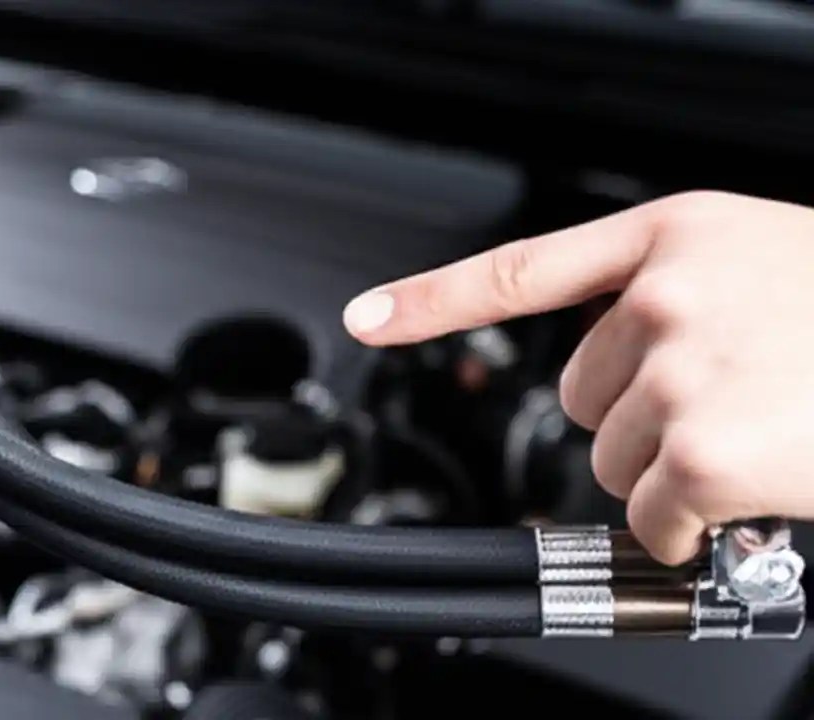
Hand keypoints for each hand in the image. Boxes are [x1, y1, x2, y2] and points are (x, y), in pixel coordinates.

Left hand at [343, 190, 813, 564]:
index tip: (367, 318)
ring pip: (614, 462)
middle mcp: (664, 295)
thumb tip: (623, 359)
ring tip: (761, 432)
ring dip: (674, 470)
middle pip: (581, 395)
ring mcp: (681, 370)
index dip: (429, 300)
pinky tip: (755, 489)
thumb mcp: (766, 262)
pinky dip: (693, 526)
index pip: (521, 271)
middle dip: (643, 415)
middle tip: (731, 402)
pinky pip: (651, 519)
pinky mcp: (702, 450)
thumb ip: (678, 293)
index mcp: (673, 235)